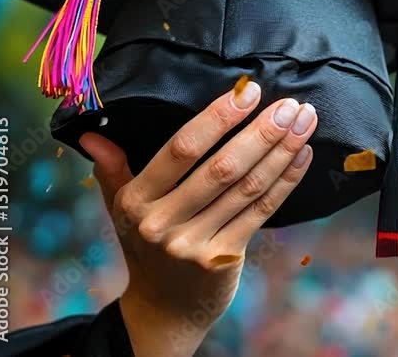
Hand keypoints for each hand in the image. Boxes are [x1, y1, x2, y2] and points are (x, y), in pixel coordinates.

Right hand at [79, 81, 316, 356]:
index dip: (217, 118)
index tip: (247, 91)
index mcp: (136, 201)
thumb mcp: (121, 208)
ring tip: (305, 122)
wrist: (166, 306)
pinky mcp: (225, 258)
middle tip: (291, 105)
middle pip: (222, 168)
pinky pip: (262, 210)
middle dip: (262, 132)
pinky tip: (303, 155)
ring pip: (248, 188)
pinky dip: (286, 180)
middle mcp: (162, 223)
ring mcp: (194, 244)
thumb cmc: (147, 243)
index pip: (180, 149)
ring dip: (281, 151)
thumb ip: (111, 170)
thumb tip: (91, 133)